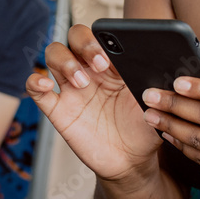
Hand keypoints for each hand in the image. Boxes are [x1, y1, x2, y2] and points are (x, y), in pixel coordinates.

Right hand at [26, 24, 162, 181]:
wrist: (131, 162)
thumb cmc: (145, 130)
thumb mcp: (156, 106)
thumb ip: (157, 88)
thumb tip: (164, 73)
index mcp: (114, 65)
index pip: (101, 36)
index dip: (103, 40)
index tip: (114, 57)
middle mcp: (90, 71)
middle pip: (74, 37)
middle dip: (84, 43)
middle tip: (100, 64)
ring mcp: (72, 88)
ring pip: (54, 54)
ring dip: (64, 61)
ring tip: (81, 81)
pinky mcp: (58, 109)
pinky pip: (36, 88)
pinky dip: (35, 81)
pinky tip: (46, 84)